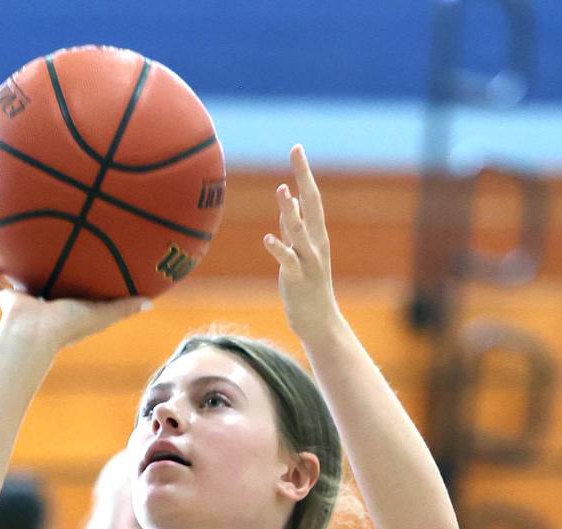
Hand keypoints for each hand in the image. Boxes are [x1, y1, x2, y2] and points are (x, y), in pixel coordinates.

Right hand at [0, 265, 151, 351]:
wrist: (34, 333)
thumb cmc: (69, 325)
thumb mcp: (101, 314)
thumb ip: (123, 308)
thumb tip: (150, 303)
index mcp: (66, 311)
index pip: (75, 298)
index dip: (80, 289)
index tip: (85, 275)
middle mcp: (44, 308)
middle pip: (46, 290)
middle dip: (49, 278)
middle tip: (53, 259)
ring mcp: (23, 307)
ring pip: (18, 288)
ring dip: (18, 274)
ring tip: (19, 252)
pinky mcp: (5, 302)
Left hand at [263, 145, 340, 345]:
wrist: (319, 321)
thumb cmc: (308, 287)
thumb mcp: (301, 252)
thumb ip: (294, 230)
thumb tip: (289, 206)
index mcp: (317, 236)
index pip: (312, 198)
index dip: (304, 174)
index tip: (297, 149)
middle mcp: (316, 243)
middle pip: (313, 204)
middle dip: (304, 177)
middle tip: (297, 151)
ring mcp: (308, 260)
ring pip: (300, 230)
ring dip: (291, 210)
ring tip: (282, 189)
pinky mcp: (296, 278)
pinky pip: (287, 261)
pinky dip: (278, 249)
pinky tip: (267, 239)